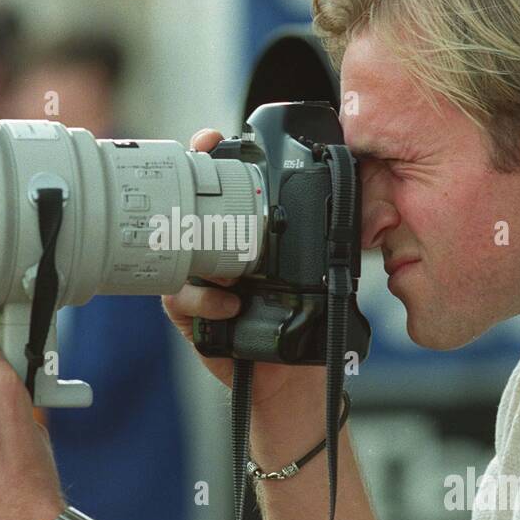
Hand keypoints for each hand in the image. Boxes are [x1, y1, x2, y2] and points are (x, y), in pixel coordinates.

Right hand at [162, 128, 326, 418]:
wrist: (290, 379)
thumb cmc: (301, 319)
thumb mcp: (316, 270)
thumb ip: (319, 237)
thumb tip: (343, 194)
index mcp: (240, 235)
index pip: (218, 189)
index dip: (209, 159)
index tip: (212, 140)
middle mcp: (212, 254)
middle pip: (185, 211)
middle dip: (185, 189)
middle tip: (198, 176)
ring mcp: (196, 282)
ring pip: (176, 254)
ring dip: (197, 252)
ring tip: (230, 266)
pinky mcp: (188, 315)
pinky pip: (178, 298)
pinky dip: (203, 299)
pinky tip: (230, 303)